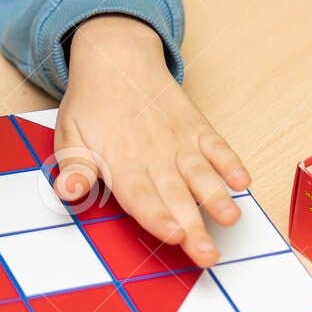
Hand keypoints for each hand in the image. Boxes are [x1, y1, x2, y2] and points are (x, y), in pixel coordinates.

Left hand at [53, 14, 250, 267]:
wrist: (116, 56)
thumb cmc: (92, 104)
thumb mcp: (70, 134)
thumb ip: (74, 166)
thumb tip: (68, 191)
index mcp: (121, 161)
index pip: (140, 196)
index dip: (157, 218)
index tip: (173, 236)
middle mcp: (154, 154)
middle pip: (175, 196)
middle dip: (194, 226)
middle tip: (208, 254)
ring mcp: (178, 140)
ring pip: (200, 174)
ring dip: (217, 197)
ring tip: (231, 218)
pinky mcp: (196, 127)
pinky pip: (217, 145)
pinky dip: (230, 161)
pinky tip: (243, 180)